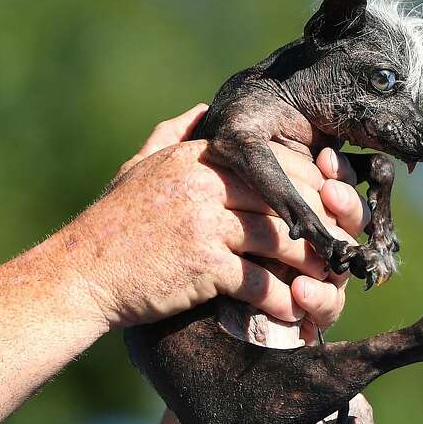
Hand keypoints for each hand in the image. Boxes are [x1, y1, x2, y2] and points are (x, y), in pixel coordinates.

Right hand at [60, 105, 368, 330]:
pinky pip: (261, 283)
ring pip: (282, 239)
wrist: (80, 276)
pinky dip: (282, 302)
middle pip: (287, 197)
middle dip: (322, 224)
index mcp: (196, 157)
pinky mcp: (203, 265)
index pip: (275, 160)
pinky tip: (291, 313)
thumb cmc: (109, 227)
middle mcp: (204, 183)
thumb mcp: (137, 169)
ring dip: (312, 266)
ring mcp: (204, 224)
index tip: (330, 206)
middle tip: (342, 247)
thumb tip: (202, 109)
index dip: (312, 184)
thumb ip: (172, 135)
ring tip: (327, 283)